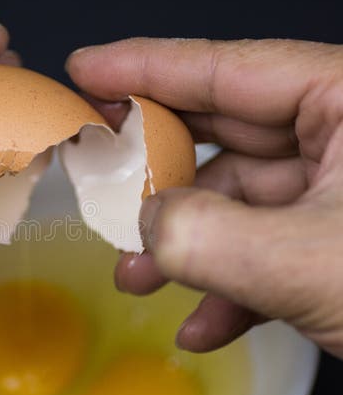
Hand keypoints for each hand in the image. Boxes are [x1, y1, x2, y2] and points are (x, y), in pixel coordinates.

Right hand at [67, 38, 342, 357]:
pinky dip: (236, 288)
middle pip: (231, 136)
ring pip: (249, 204)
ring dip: (189, 247)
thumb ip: (206, 236)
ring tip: (138, 282)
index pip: (232, 67)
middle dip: (161, 175)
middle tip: (98, 183)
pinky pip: (277, 252)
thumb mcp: (309, 262)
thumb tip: (142, 222)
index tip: (85, 70)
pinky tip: (205, 327)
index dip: (147, 67)